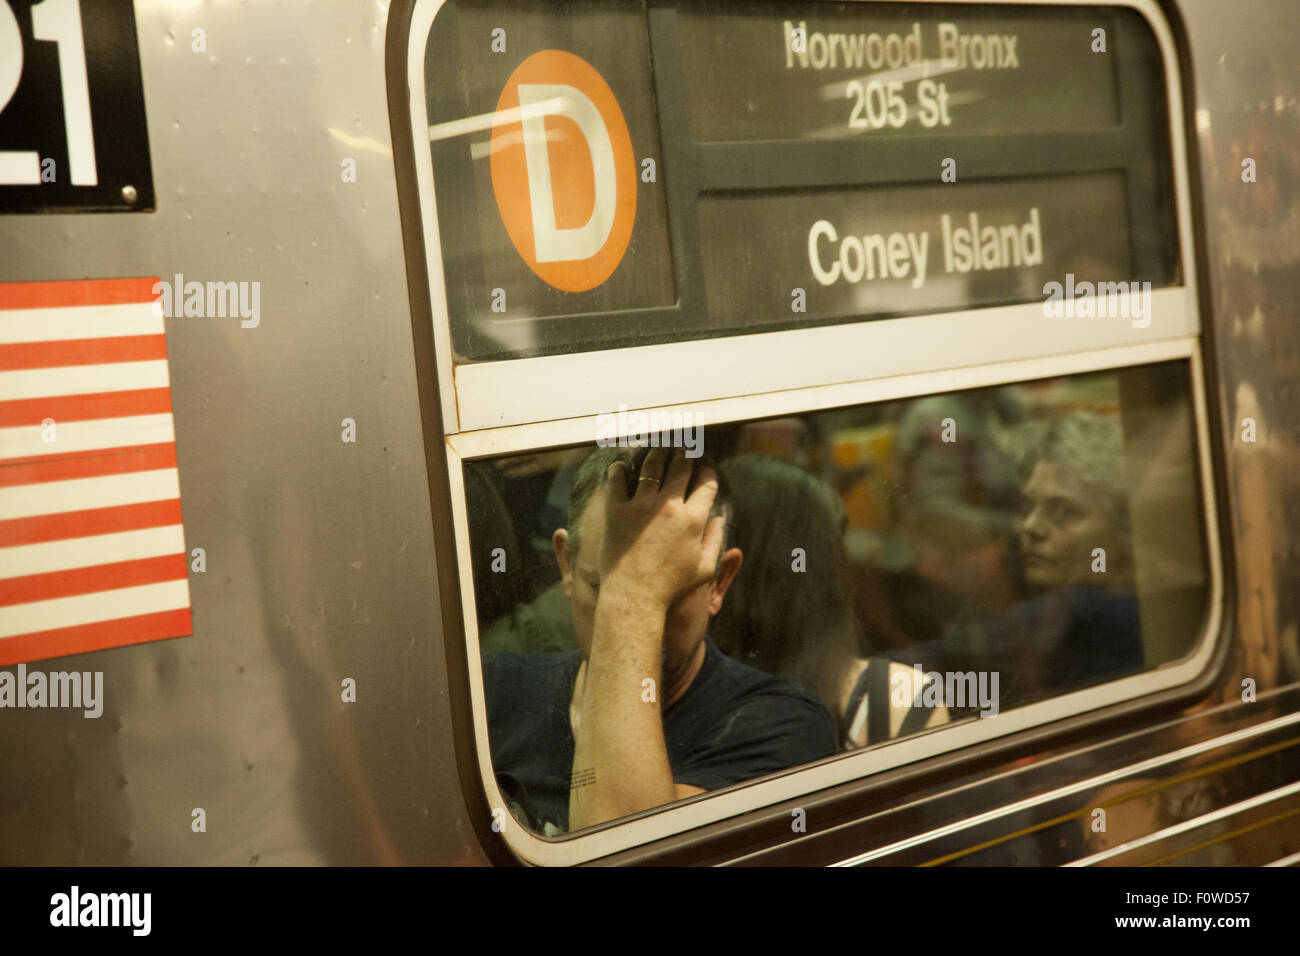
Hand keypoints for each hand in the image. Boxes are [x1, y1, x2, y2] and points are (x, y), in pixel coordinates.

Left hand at [598, 448, 724, 608]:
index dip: (708, 475)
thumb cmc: (671, 588)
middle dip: (685, 456)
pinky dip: (619, 469)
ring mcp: (641, 506)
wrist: (634, 597)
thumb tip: (720, 519)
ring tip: (658, 449)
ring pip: (652, 466)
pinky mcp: (617, 510)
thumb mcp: (704, 569)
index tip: (706, 472)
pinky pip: (617, 480)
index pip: (706, 485)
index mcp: (693, 520)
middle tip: (683, 452)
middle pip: (681, 467)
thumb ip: (715, 541)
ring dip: (657, 453)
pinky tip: (620, 466)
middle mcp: (669, 507)